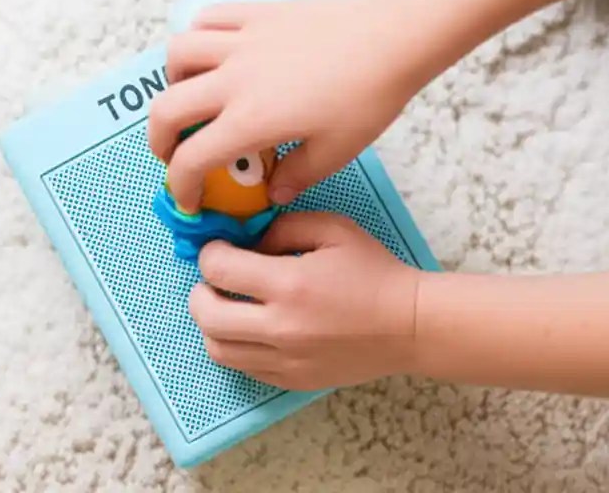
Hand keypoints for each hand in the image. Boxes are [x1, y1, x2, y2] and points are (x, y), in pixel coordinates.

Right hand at [149, 0, 432, 213]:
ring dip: (174, 81)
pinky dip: (199, 37)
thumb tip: (273, 192)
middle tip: (173, 152)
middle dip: (160, 139)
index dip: (181, 186)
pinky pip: (209, 19)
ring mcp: (241, 42)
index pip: (192, 159)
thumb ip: (297, 176)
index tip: (189, 198)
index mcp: (250, 120)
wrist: (391, 38)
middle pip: (167, 109)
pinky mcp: (256, 15)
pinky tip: (213, 52)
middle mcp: (233, 80)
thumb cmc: (368, 97)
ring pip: (178, 54)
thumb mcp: (336, 152)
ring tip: (190, 94)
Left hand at [188, 211, 421, 389]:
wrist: (409, 325)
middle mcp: (281, 327)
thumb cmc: (373, 271)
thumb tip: (247, 241)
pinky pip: (243, 367)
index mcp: (290, 284)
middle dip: (199, 292)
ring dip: (211, 323)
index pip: (218, 269)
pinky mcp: (292, 380)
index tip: (219, 249)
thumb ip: (283, 227)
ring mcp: (285, 359)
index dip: (210, 253)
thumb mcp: (331, 229)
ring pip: (218, 348)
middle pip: (206, 315)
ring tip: (227, 306)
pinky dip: (235, 346)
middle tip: (213, 280)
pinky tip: (249, 329)